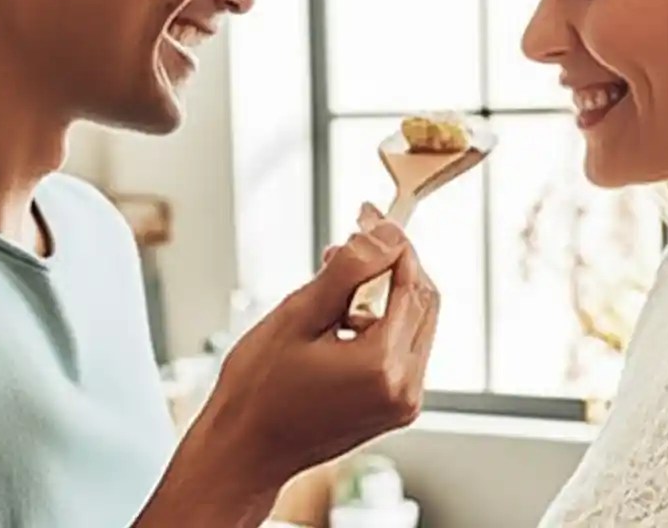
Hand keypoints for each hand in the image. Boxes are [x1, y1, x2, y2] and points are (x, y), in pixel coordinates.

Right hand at [184, 209, 439, 496]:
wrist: (244, 452)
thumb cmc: (258, 389)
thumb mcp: (298, 315)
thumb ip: (349, 271)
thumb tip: (386, 234)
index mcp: (383, 365)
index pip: (410, 282)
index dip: (392, 241)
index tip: (367, 214)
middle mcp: (405, 388)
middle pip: (423, 301)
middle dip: (391, 264)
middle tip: (351, 239)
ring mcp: (404, 403)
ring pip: (414, 323)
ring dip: (383, 293)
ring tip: (332, 281)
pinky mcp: (395, 408)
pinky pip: (402, 349)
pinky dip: (379, 323)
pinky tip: (339, 314)